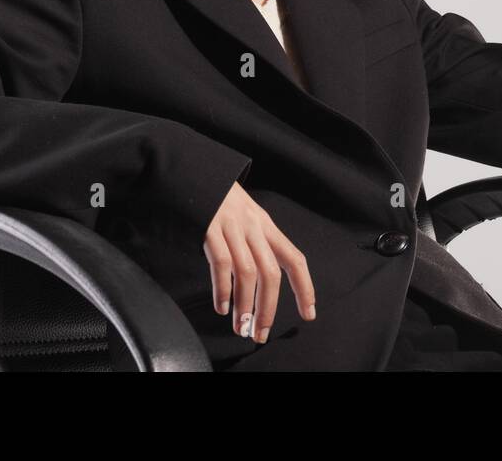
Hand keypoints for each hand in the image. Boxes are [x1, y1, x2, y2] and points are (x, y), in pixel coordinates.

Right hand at [204, 181, 315, 343]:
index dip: (304, 287)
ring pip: (248, 272)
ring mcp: (231, 226)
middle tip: (261, 333)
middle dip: (268, 308)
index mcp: (266, 224)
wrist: (193, 168)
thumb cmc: (217, 197)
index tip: (309, 312)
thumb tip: (258, 281)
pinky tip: (223, 306)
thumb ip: (253, 243)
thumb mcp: (244, 216)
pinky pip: (222, 263)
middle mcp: (253, 226)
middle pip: (271, 272)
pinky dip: (224, 289)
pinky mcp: (209, 227)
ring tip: (241, 326)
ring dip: (246, 305)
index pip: (294, 258)